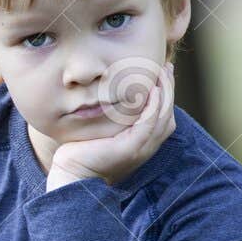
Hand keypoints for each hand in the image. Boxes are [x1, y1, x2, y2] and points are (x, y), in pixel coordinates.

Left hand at [47, 62, 175, 189]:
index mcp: (143, 142)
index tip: (163, 72)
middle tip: (167, 66)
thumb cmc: (82, 151)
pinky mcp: (131, 149)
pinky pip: (148, 124)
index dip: (166, 93)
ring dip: (165, 93)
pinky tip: (153, 90)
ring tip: (162, 72)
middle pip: (167, 113)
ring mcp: (141, 149)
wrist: (72, 174)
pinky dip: (153, 107)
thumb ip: (113, 116)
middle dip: (170, 88)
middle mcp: (146, 146)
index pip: (163, 115)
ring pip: (163, 117)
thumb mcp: (104, 129)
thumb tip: (111, 92)